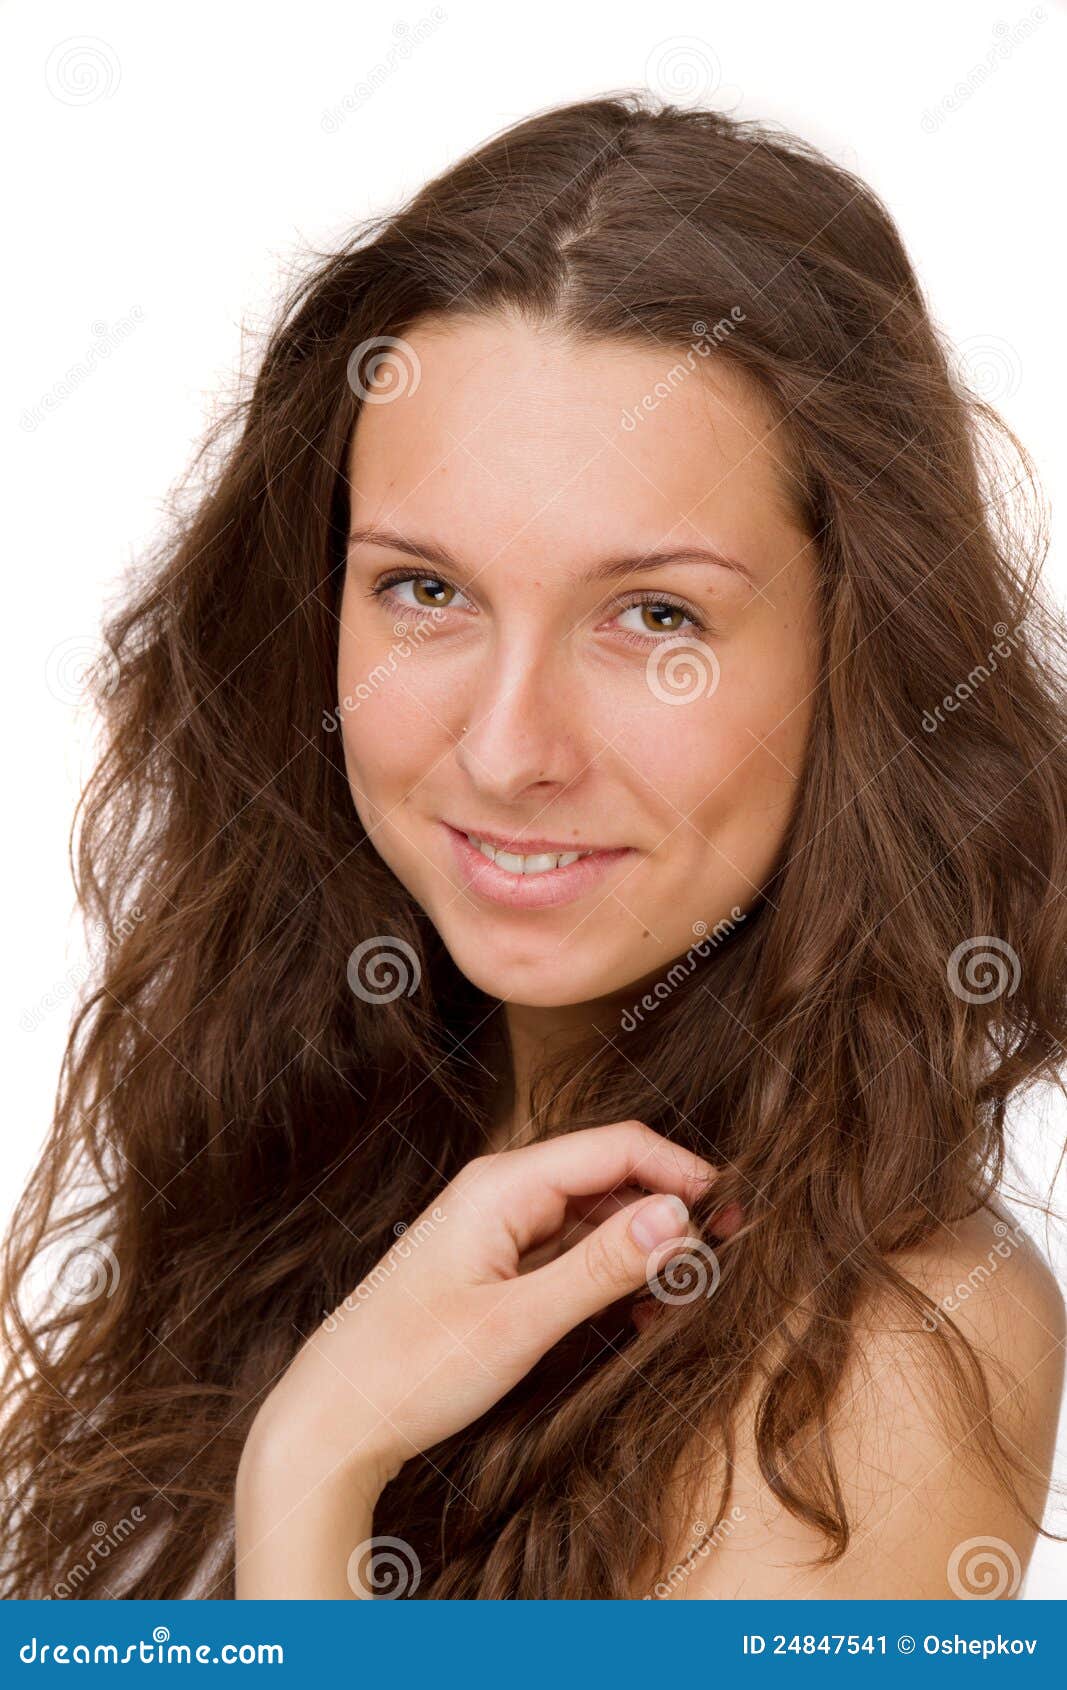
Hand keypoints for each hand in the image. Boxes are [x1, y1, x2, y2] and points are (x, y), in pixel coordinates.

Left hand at [243, 1120, 723, 1496]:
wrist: (334, 1417)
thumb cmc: (412, 1367)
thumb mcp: (519, 1322)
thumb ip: (601, 1267)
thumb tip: (678, 1217)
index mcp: (502, 1183)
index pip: (617, 1146)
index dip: (683, 1172)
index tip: (736, 1211)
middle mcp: (500, 1191)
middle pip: (609, 1176)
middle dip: (669, 1210)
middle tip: (724, 1257)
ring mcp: (496, 1227)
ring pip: (593, 1216)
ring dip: (643, 1247)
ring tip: (688, 1292)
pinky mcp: (494, 1263)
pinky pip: (568, 1250)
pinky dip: (609, 1273)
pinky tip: (640, 1309)